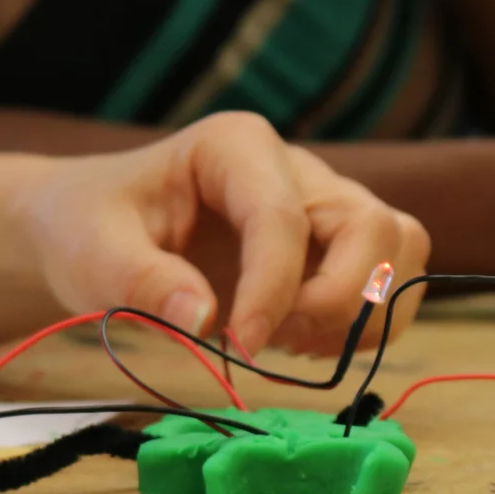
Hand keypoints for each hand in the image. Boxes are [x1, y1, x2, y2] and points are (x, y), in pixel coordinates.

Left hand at [14, 112, 430, 356]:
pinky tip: (299, 341)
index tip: (241, 346)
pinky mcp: (339, 249)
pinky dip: (364, 327)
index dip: (273, 290)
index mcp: (237, 147)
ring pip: (402, 249)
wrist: (96, 227)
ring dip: (365, 314)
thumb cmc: (93, 227)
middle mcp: (299, 170)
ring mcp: (328, 208)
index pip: (284, 217)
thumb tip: (202, 319)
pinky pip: (391, 284)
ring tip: (291, 342)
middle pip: (374, 227)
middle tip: (273, 341)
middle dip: (338, 299)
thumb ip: (140, 281)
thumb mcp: (92, 251)